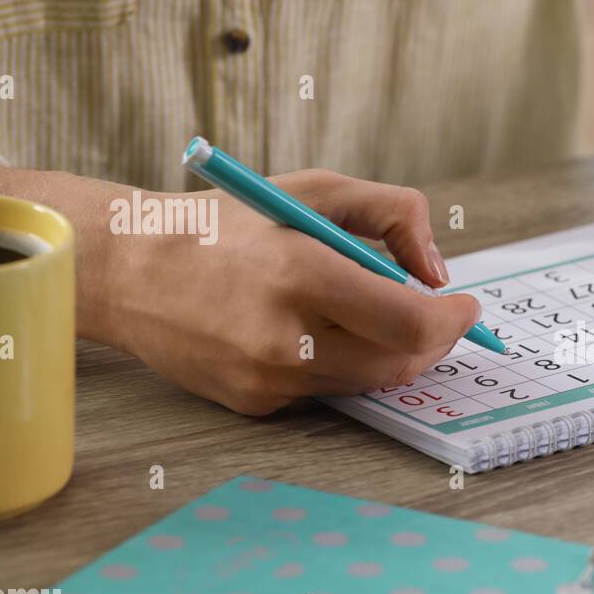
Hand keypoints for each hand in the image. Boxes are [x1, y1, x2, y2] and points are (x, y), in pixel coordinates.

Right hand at [99, 169, 480, 413]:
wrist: (127, 270)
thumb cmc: (227, 223)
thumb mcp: (313, 190)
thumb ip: (393, 215)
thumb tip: (438, 273)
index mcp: (300, 273)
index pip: (407, 322)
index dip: (452, 321)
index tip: (466, 306)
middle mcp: (284, 336)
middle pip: (398, 364)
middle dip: (434, 342)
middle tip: (441, 318)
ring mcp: (267, 379)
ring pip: (367, 382)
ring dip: (392, 353)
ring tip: (383, 317)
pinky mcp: (254, 404)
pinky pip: (327, 391)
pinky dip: (343, 364)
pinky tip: (321, 333)